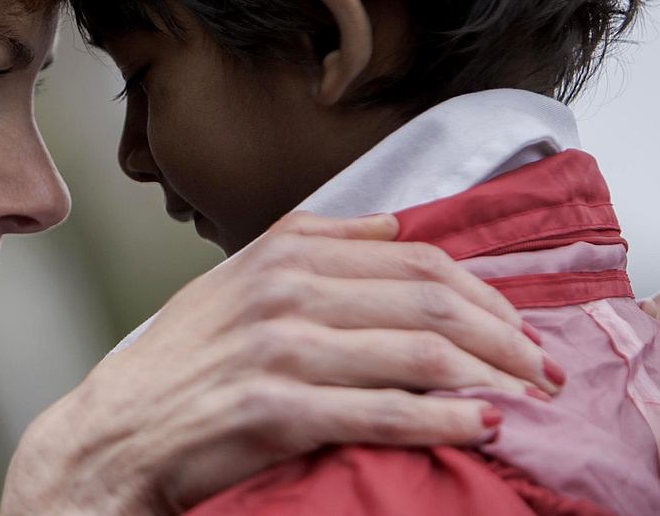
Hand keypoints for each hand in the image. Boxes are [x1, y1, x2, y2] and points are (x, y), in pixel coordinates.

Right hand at [1, 211, 555, 515]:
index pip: (415, 257)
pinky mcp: (275, 410)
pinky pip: (383, 412)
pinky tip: (481, 428)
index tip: (521, 325)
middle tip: (546, 370)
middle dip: (504, 336)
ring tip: (529, 401)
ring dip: (492, 378)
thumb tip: (392, 225)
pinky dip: (445, 420)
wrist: (114, 433)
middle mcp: (284, 290)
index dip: (484, 291)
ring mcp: (279, 348)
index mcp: (283, 253)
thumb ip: (309, 246)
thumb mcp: (234, 284)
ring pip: (418, 352)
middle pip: (430, 301)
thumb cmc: (180, 367)